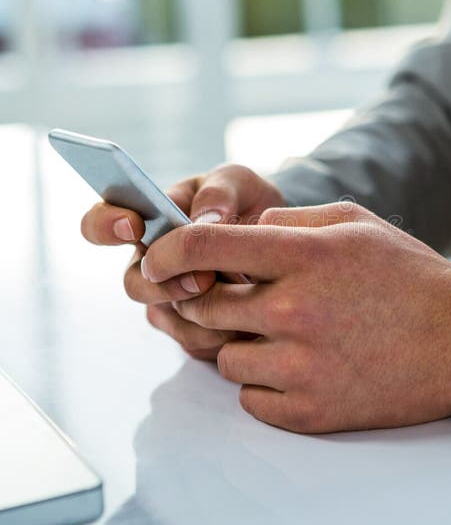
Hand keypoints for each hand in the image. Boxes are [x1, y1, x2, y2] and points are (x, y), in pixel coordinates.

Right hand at [80, 165, 285, 359]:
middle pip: (133, 285)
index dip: (105, 226)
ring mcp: (165, 300)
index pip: (99, 224)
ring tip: (242, 297)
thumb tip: (206, 219)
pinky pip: (194, 342)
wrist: (277, 241)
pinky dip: (220, 332)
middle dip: (165, 284)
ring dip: (200, 312)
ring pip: (165, 317)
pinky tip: (247, 318)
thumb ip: (219, 191)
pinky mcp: (190, 330)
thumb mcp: (237, 182)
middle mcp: (148, 264)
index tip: (134, 225)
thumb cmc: (244, 203)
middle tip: (204, 277)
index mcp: (146, 220)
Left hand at [140, 202, 450, 432]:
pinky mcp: (311, 412)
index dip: (164, 251)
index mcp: (304, 256)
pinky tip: (298, 366)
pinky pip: (249, 399)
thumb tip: (238, 234)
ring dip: (241, 344)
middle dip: (205, 299)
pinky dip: (263, 383)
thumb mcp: (353, 222)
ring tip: (285, 335)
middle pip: (202, 306)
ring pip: (223, 357)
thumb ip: (287, 219)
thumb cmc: (409, 276)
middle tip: (234, 299)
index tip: (155, 260)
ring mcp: (301, 366)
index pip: (202, 247)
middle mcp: (295, 311)